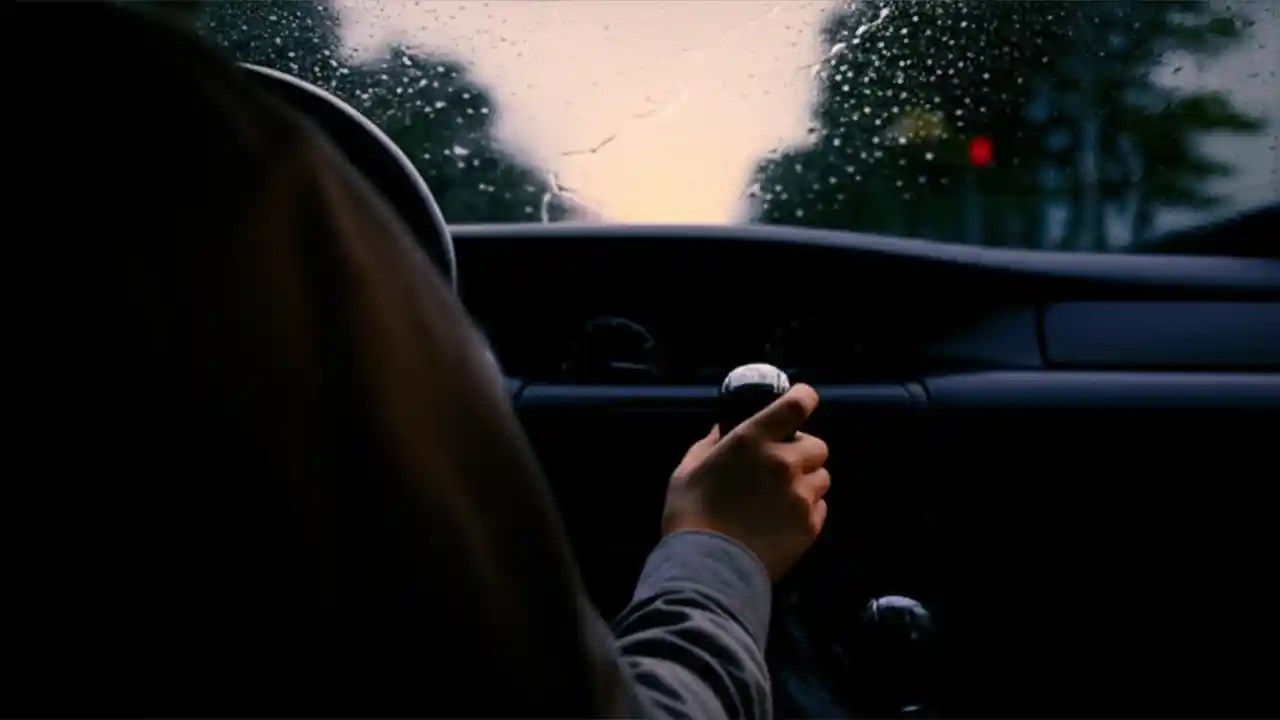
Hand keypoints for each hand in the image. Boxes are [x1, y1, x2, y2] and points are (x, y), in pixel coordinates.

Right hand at [662, 384, 829, 580]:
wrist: (706, 569)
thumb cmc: (690, 516)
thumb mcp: (686, 471)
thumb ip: (707, 446)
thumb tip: (720, 431)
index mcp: (753, 440)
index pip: (797, 404)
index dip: (804, 399)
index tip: (802, 402)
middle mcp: (783, 462)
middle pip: (818, 446)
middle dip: (803, 453)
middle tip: (783, 466)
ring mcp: (800, 496)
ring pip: (822, 479)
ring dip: (807, 483)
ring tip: (782, 498)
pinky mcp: (809, 526)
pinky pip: (820, 509)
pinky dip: (807, 511)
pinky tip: (782, 521)